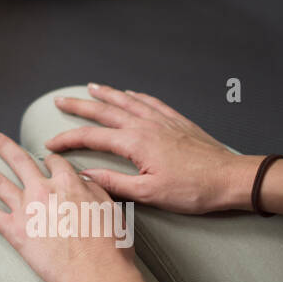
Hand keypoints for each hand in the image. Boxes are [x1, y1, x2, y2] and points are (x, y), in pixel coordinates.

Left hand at [0, 131, 144, 281]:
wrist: (97, 273)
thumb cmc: (110, 245)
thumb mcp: (110, 207)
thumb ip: (93, 188)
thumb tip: (82, 179)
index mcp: (69, 182)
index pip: (53, 162)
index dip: (48, 159)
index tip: (43, 159)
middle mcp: (43, 190)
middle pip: (18, 160)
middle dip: (3, 146)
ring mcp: (26, 209)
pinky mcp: (15, 231)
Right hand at [46, 83, 258, 213]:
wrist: (231, 178)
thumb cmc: (193, 189)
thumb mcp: (149, 194)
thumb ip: (115, 182)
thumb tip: (85, 176)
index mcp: (135, 143)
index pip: (91, 137)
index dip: (67, 139)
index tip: (50, 144)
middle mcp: (145, 125)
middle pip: (104, 111)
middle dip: (79, 106)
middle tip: (60, 100)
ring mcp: (162, 120)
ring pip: (127, 101)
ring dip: (106, 94)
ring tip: (91, 87)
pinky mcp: (177, 121)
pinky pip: (151, 102)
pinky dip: (136, 96)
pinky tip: (130, 94)